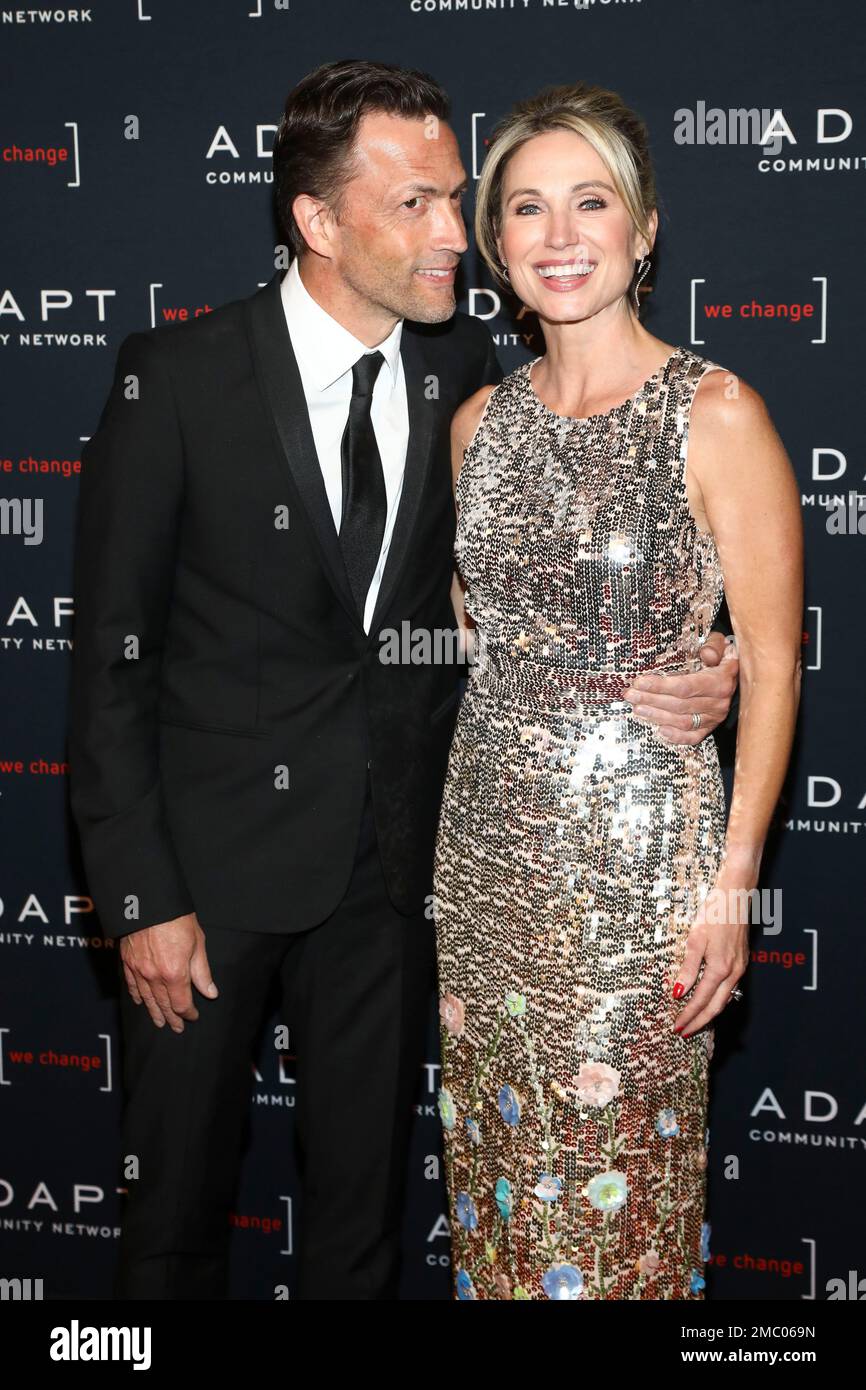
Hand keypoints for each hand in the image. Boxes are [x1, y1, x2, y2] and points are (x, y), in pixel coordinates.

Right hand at [119, 912, 217, 1033]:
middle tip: (176, 1028)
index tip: (193, 1016)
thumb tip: (210, 992)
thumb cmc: (176, 918)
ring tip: (159, 1022)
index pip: (181, 1003)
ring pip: (146, 998)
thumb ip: (201, 971)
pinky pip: (132, 985)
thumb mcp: (197, 942)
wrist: (148, 901)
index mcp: (174, 973)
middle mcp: (154, 976)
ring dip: (154, 1012)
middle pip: (163, 1004)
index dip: (188, 1013)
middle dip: (171, 1017)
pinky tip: (140, 1002)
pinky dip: (137, 996)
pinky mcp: (127, 962)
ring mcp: (138, 970)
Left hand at [622, 632, 738, 743]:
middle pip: (679, 705)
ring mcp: (715, 717)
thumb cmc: (722, 655)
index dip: (660, 686)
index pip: (685, 687)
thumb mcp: (721, 644)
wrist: (736, 673)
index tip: (639, 682)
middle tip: (630, 695)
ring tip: (637, 708)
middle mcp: (718, 702)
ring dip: (657, 716)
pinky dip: (676, 736)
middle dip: (651, 700)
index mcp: (720, 681)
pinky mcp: (711, 727)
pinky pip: (693, 737)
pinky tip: (660, 731)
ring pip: (683, 721)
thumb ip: (714, 646)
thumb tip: (706, 654)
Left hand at [670, 876, 750, 1036]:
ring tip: (695, 1021)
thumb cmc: (714, 913)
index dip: (688, 1016)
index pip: (701, 1001)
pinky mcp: (742, 962)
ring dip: (709, 1013)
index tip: (677, 1028)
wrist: (737, 896)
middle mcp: (733, 972)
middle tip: (684, 1032)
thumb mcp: (695, 940)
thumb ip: (688, 969)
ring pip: (724, 999)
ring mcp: (740, 968)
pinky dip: (718, 1000)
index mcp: (720, 969)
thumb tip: (678, 992)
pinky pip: (730, 989)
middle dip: (699, 1021)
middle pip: (715, 1006)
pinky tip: (710, 1000)